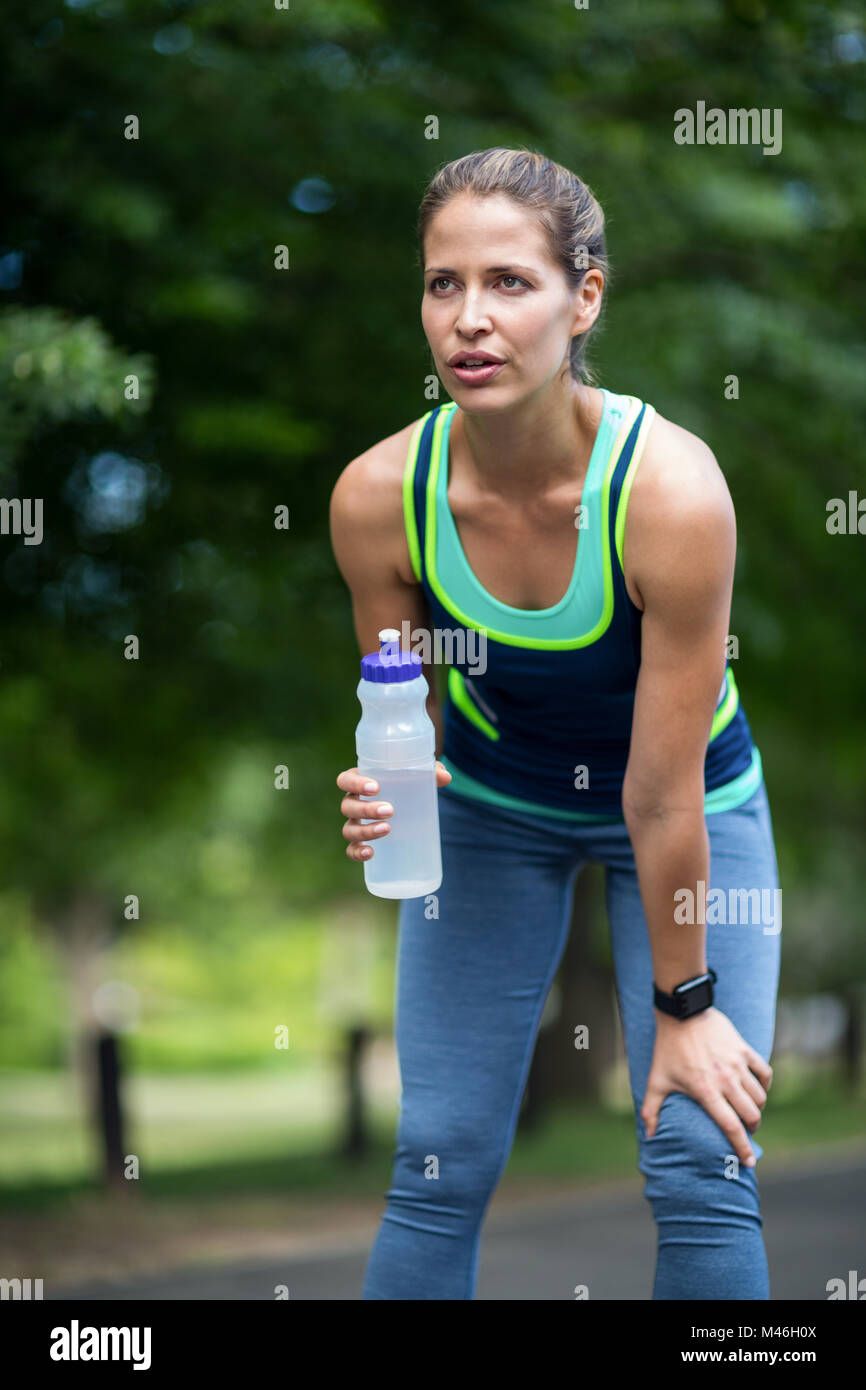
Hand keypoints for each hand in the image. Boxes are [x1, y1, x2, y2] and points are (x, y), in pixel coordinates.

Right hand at [336, 762, 452, 862]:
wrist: (407, 802)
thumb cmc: (406, 782)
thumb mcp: (418, 774)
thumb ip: (431, 772)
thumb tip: (446, 778)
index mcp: (359, 781)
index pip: (346, 780)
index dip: (355, 783)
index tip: (375, 787)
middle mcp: (353, 802)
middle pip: (348, 806)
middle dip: (366, 809)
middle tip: (390, 810)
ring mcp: (355, 823)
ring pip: (349, 829)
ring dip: (365, 831)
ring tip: (387, 829)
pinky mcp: (361, 841)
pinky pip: (352, 849)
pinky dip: (357, 852)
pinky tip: (370, 853)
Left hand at [641, 1006, 772, 1167]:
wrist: (682, 1013)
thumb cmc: (668, 1049)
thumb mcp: (656, 1080)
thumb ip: (651, 1110)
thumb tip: (648, 1136)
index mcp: (705, 1091)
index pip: (730, 1127)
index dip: (742, 1148)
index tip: (748, 1163)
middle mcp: (725, 1080)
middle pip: (751, 1114)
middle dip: (752, 1128)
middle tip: (746, 1131)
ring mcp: (737, 1064)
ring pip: (760, 1096)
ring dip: (757, 1108)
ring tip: (749, 1112)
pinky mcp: (744, 1050)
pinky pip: (765, 1072)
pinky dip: (765, 1085)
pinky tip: (757, 1089)